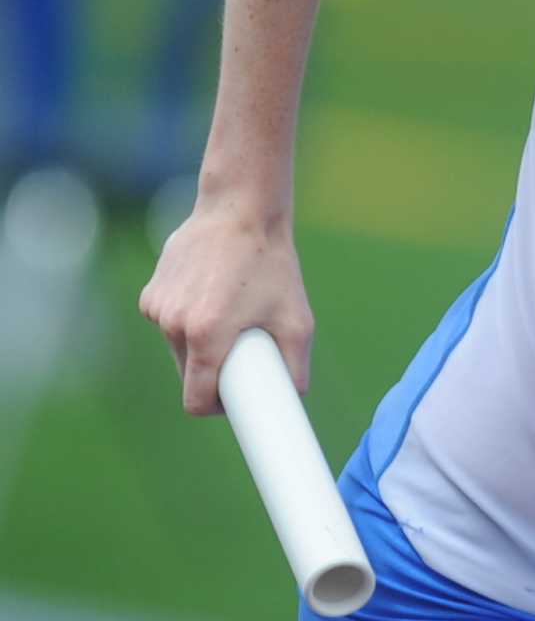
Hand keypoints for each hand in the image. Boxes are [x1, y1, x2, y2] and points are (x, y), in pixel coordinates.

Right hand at [139, 197, 312, 415]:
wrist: (240, 211)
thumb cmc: (272, 266)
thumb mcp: (297, 321)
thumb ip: (297, 369)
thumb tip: (292, 400)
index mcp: (205, 336)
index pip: (196, 400)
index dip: (216, 408)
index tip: (234, 403)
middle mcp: (173, 325)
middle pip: (188, 376)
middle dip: (214, 374)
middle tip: (245, 355)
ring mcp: (158, 308)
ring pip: (178, 350)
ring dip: (203, 345)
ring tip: (231, 316)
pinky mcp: (150, 294)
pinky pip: (170, 325)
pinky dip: (189, 322)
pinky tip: (212, 296)